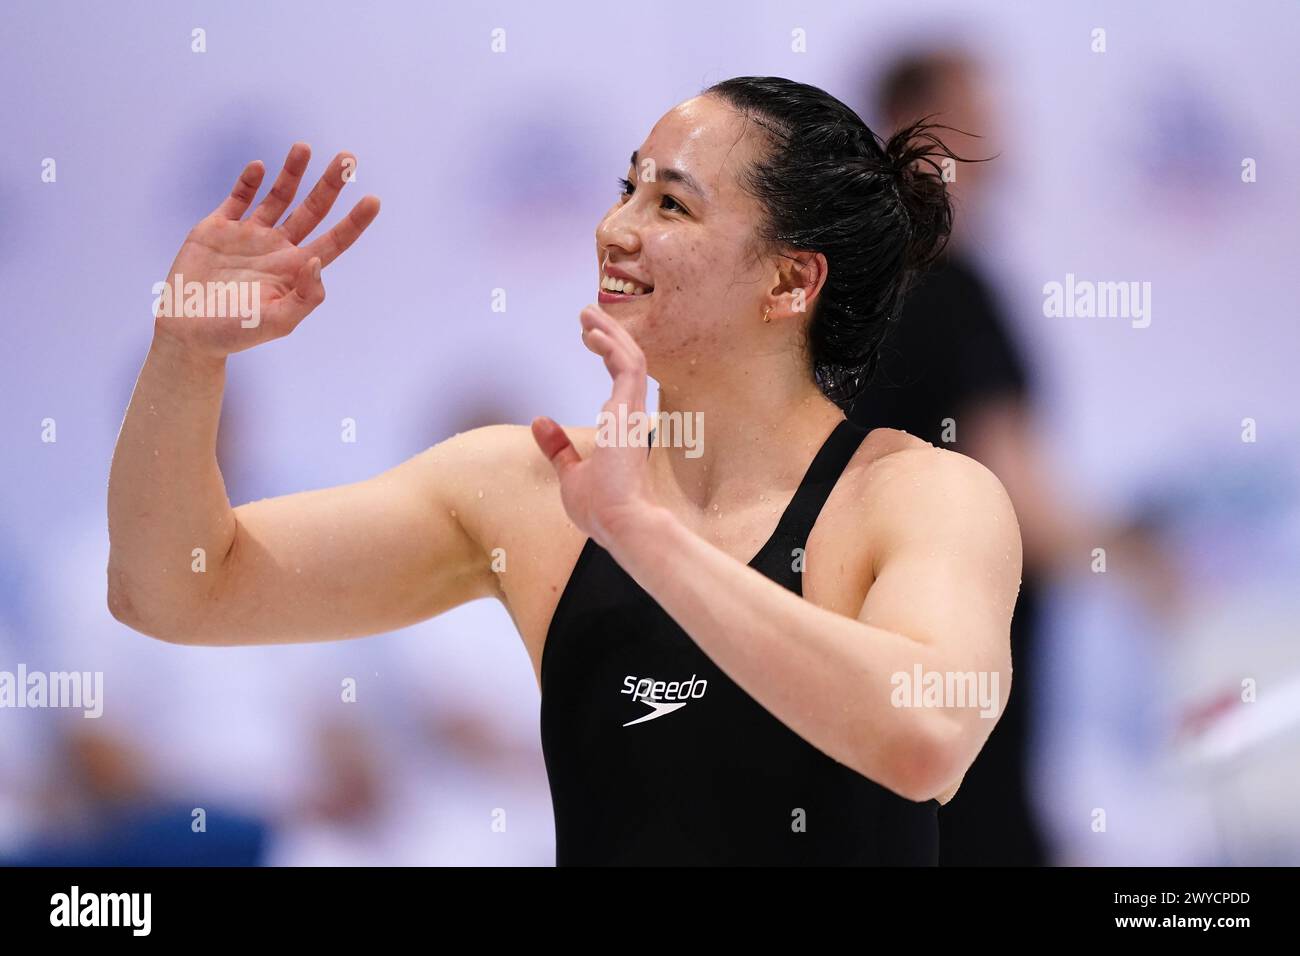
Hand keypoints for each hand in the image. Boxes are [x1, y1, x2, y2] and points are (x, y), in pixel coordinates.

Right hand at [153, 142, 379, 357]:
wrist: (187, 332)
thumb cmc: (235, 333)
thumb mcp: (279, 322)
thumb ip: (305, 296)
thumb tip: (318, 260)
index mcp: (296, 269)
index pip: (335, 240)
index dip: (354, 222)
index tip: (374, 200)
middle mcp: (278, 247)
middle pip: (312, 209)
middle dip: (330, 184)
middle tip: (348, 158)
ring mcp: (249, 235)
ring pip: (278, 196)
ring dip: (292, 173)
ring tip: (305, 147)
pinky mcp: (218, 228)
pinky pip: (238, 198)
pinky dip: (248, 182)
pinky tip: (260, 168)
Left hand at [531, 304, 659, 548]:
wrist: (620, 523)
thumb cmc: (602, 508)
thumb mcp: (571, 474)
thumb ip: (558, 447)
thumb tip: (539, 421)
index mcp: (623, 429)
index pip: (622, 380)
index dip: (608, 354)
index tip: (589, 337)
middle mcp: (633, 416)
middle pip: (629, 361)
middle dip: (609, 333)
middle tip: (587, 313)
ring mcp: (633, 412)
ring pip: (631, 357)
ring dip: (609, 332)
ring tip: (586, 313)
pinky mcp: (629, 411)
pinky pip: (627, 366)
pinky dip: (611, 346)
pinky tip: (593, 332)